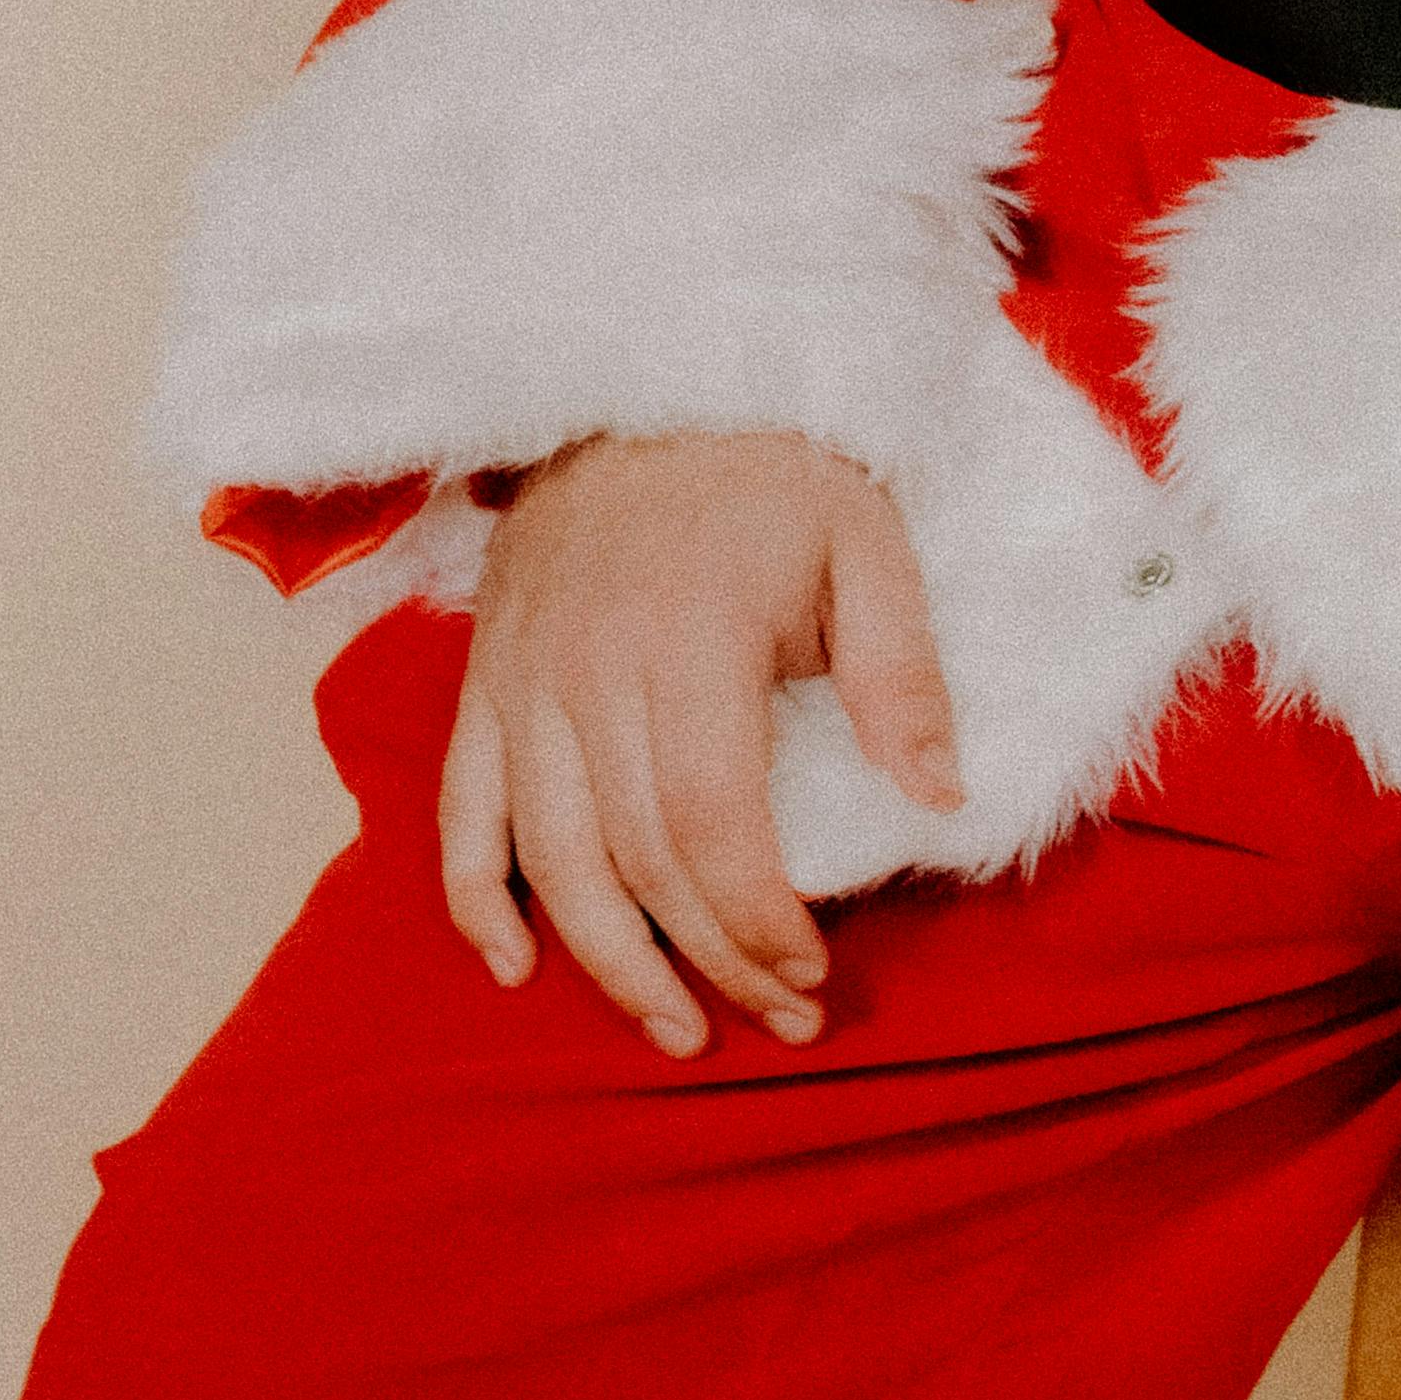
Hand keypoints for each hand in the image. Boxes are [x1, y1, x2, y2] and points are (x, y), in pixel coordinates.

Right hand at [439, 428, 959, 1052]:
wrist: (651, 371)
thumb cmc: (774, 467)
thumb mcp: (867, 542)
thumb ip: (900, 673)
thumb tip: (939, 799)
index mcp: (692, 636)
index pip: (712, 820)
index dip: (757, 918)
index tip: (812, 973)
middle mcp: (591, 668)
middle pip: (638, 858)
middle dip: (710, 960)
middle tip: (776, 1019)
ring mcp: (523, 678)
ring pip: (551, 859)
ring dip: (609, 963)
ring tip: (676, 1028)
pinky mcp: (483, 680)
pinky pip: (460, 812)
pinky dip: (477, 901)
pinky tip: (518, 967)